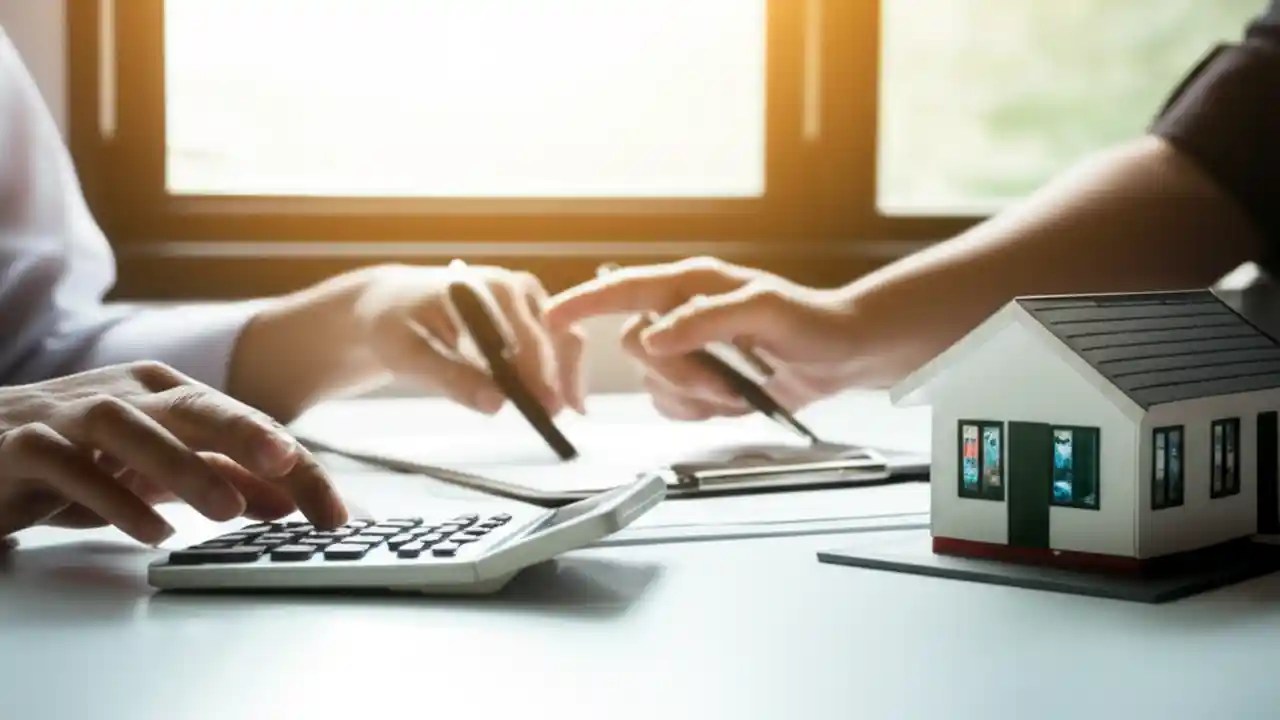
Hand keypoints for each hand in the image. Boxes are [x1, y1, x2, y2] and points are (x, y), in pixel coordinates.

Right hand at [0, 362, 346, 543]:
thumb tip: (287, 499)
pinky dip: (112, 499)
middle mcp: (123, 395)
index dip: (293, 465)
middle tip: (290, 465)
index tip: (335, 511)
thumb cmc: (76, 454)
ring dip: (181, 466)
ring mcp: (68, 415)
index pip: (242, 422)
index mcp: (163, 393)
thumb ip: (219, 476)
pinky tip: (152, 531)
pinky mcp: (22, 447)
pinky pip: (69, 468)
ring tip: (228, 511)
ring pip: (128, 427)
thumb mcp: (157, 467)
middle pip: (192, 405)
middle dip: (246, 432)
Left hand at [348, 264, 585, 413]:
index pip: (524, 337)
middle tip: (554, 418)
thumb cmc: (394, 326)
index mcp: (485, 289)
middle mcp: (514, 286)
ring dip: (567, 375)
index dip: (539, 376)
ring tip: (566, 412)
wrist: (391, 304)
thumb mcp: (409, 354)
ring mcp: (525, 297)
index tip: (546, 410)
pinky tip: (566, 399)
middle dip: (558, 379)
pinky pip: (555, 339)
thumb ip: (452, 377)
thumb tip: (497, 404)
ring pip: (563, 337)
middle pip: (552, 335)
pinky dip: (562, 369)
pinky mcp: (528, 310)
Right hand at [547, 257, 871, 419]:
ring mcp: (688, 349)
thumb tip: (654, 337)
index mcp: (689, 283)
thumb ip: (705, 319)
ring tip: (737, 388)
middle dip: (677, 373)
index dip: (583, 303)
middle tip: (723, 380)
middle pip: (636, 348)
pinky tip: (733, 399)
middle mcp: (680, 314)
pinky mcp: (698, 381)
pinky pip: (671, 405)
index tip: (551, 318)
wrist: (840, 355)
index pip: (622, 289)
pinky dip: (701, 410)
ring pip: (654, 382)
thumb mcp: (764, 311)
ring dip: (695, 394)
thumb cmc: (810, 321)